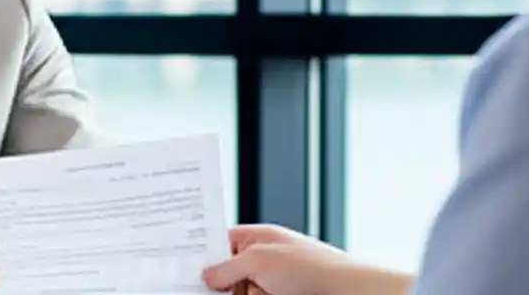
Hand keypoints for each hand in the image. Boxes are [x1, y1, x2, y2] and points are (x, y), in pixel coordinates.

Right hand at [201, 224, 375, 294]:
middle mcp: (264, 260)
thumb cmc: (311, 267)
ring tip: (254, 291)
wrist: (345, 292)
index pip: (222, 240)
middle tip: (201, 286)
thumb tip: (206, 274)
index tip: (183, 262)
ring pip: (237, 291)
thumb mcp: (259, 260)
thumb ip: (227, 266)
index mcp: (259, 238)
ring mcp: (271, 283)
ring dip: (234, 293)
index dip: (203, 250)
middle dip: (217, 281)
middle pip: (226, 272)